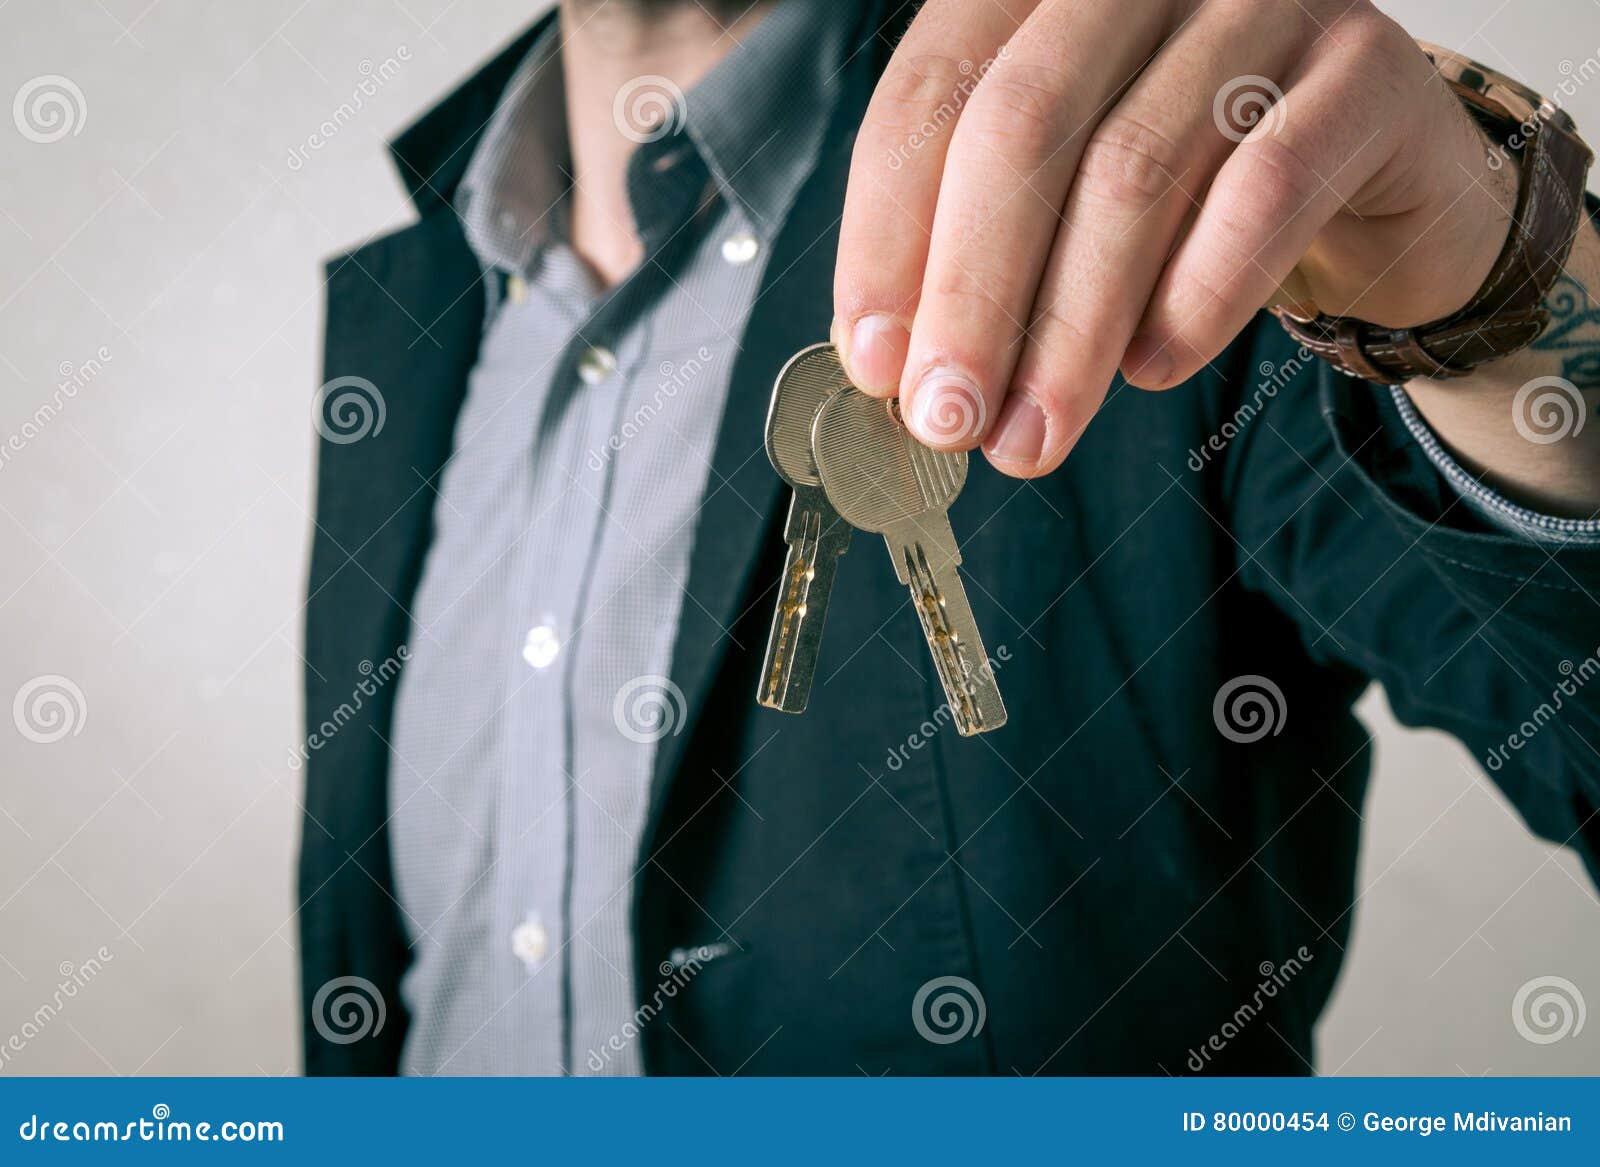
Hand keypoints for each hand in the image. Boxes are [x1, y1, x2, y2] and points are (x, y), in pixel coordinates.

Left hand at [832, 0, 1516, 476]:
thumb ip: (974, 256)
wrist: (1373, 180)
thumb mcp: (1062, 207)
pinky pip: (1263, 192)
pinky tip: (1151, 370)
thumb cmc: (1186, 197)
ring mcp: (1262, 0)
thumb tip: (891, 365)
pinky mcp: (1365, 70)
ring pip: (1135, 168)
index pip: (930, 96)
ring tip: (1033, 435)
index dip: (888, 237)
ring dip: (1069, 330)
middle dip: (971, 295)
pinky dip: (1195, 299)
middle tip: (947, 420)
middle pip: (1022, 126)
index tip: (875, 364)